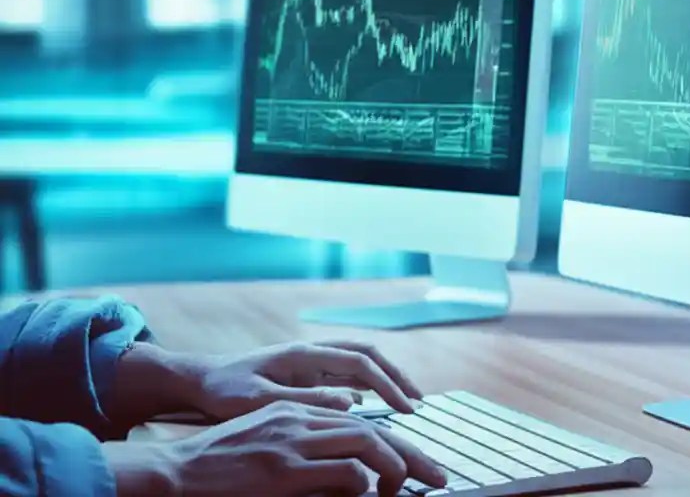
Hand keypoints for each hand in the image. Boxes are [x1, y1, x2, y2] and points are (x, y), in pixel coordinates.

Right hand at [104, 401, 447, 496]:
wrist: (174, 471)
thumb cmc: (219, 465)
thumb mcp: (269, 443)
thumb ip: (308, 449)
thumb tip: (351, 475)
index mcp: (300, 414)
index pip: (363, 424)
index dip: (398, 445)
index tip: (421, 467)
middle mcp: (302, 421)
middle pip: (375, 431)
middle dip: (413, 456)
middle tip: (439, 479)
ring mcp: (294, 444)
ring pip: (367, 443)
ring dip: (395, 468)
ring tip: (406, 490)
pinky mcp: (283, 469)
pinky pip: (343, 470)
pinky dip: (363, 482)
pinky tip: (368, 494)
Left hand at [192, 340, 424, 419]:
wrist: (200, 380)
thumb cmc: (224, 391)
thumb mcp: (261, 399)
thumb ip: (306, 399)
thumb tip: (352, 401)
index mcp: (305, 354)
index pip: (360, 364)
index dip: (388, 385)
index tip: (406, 408)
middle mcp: (312, 351)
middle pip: (368, 355)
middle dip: (397, 376)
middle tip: (418, 402)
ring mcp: (310, 359)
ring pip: (360, 360)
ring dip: (386, 376)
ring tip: (407, 399)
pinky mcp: (306, 370)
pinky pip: (347, 371)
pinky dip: (369, 382)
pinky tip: (377, 402)